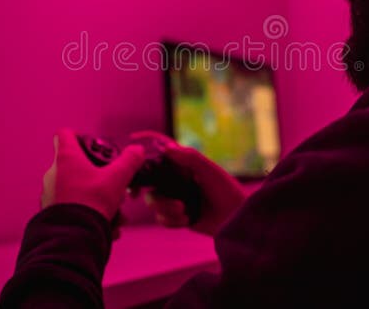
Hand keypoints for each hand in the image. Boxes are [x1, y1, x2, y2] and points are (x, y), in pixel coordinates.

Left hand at [41, 129, 145, 226]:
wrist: (72, 237)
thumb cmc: (91, 202)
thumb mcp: (117, 178)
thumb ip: (129, 161)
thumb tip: (137, 151)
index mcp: (66, 158)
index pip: (65, 134)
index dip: (79, 136)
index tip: (93, 145)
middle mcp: (54, 173)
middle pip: (78, 165)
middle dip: (100, 176)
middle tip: (115, 187)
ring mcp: (51, 193)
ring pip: (79, 189)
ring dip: (99, 199)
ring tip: (116, 214)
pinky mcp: (51, 213)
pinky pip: (74, 208)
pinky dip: (90, 214)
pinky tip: (108, 227)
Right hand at [131, 131, 246, 235]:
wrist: (237, 218)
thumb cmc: (227, 190)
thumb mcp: (209, 170)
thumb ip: (190, 157)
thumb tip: (166, 148)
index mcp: (182, 165)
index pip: (159, 156)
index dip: (144, 154)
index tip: (132, 156)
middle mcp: (176, 180)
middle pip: (149, 183)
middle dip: (154, 194)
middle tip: (148, 197)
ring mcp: (176, 198)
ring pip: (154, 202)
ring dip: (165, 209)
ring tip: (183, 211)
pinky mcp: (178, 216)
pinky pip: (162, 219)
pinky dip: (172, 221)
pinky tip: (187, 220)